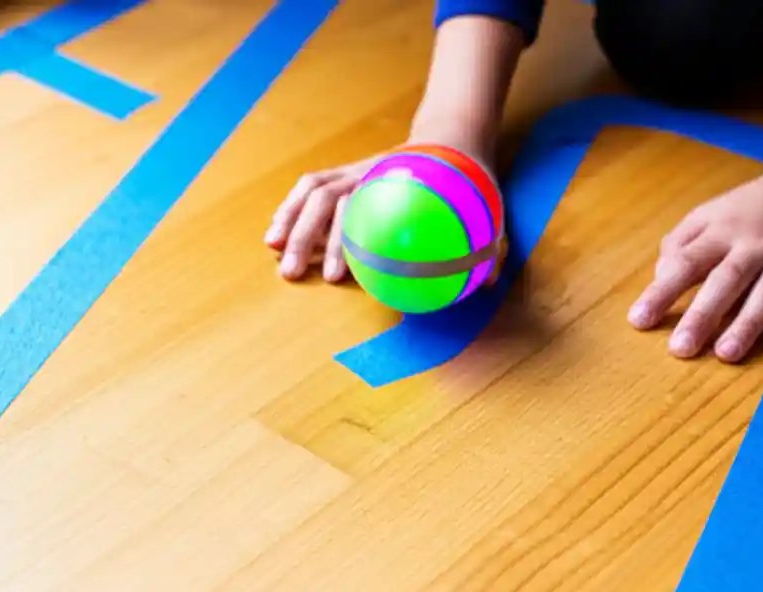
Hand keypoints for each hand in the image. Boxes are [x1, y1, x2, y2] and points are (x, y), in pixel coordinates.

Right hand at [263, 146, 502, 284]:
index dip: (344, 242)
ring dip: (290, 222)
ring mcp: (354, 172)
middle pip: (328, 201)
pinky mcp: (345, 174)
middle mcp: (370, 175)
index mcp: (400, 185)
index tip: (337, 276)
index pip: (364, 208)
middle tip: (292, 274)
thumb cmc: (467, 182)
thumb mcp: (485, 209)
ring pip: (312, 192)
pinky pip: (309, 187)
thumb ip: (487, 243)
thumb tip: (488, 281)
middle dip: (305, 238)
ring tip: (273, 252)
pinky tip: (276, 234)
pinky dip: (289, 209)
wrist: (454, 138)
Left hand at [628, 166, 762, 362]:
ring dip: (748, 324)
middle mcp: (756, 245)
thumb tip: (660, 277)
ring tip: (726, 354)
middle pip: (725, 281)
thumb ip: (680, 243)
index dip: (661, 292)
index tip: (638, 321)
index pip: (685, 264)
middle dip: (702, 315)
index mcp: (722, 232)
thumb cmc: (756, 207)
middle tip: (679, 348)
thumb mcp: (712, 213)